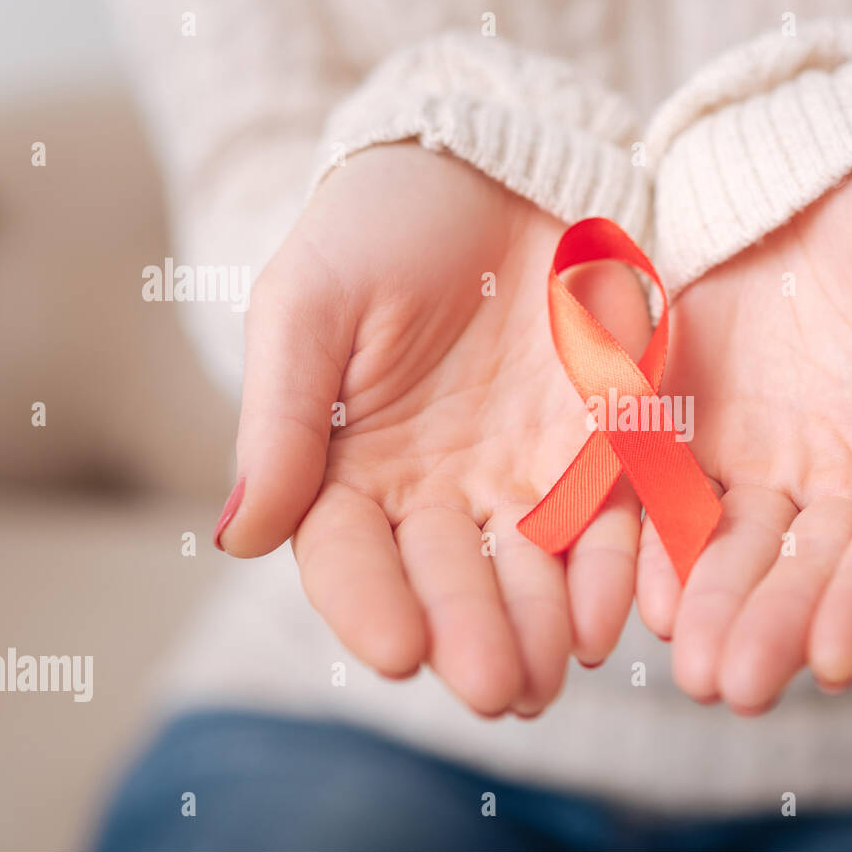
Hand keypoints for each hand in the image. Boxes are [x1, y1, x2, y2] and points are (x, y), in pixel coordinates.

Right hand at [215, 145, 650, 716]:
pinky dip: (611, 568)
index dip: (369, 605)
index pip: (350, 556)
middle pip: (450, 580)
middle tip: (498, 691)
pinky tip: (612, 613)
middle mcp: (440, 489)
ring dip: (543, 625)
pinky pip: (611, 520)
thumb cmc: (384, 224)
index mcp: (353, 465)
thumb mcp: (309, 300)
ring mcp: (526, 475)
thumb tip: (239, 537)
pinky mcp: (605, 447)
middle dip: (472, 635)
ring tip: (554, 674)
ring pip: (532, 570)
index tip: (399, 653)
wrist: (497, 160)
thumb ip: (280, 415)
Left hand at [635, 156, 851, 712]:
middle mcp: (843, 478)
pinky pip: (668, 494)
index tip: (836, 660)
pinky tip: (640, 593)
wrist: (825, 165)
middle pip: (810, 565)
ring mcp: (763, 460)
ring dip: (711, 607)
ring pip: (736, 548)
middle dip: (775, 625)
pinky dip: (655, 543)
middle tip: (738, 687)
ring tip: (688, 666)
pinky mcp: (693, 430)